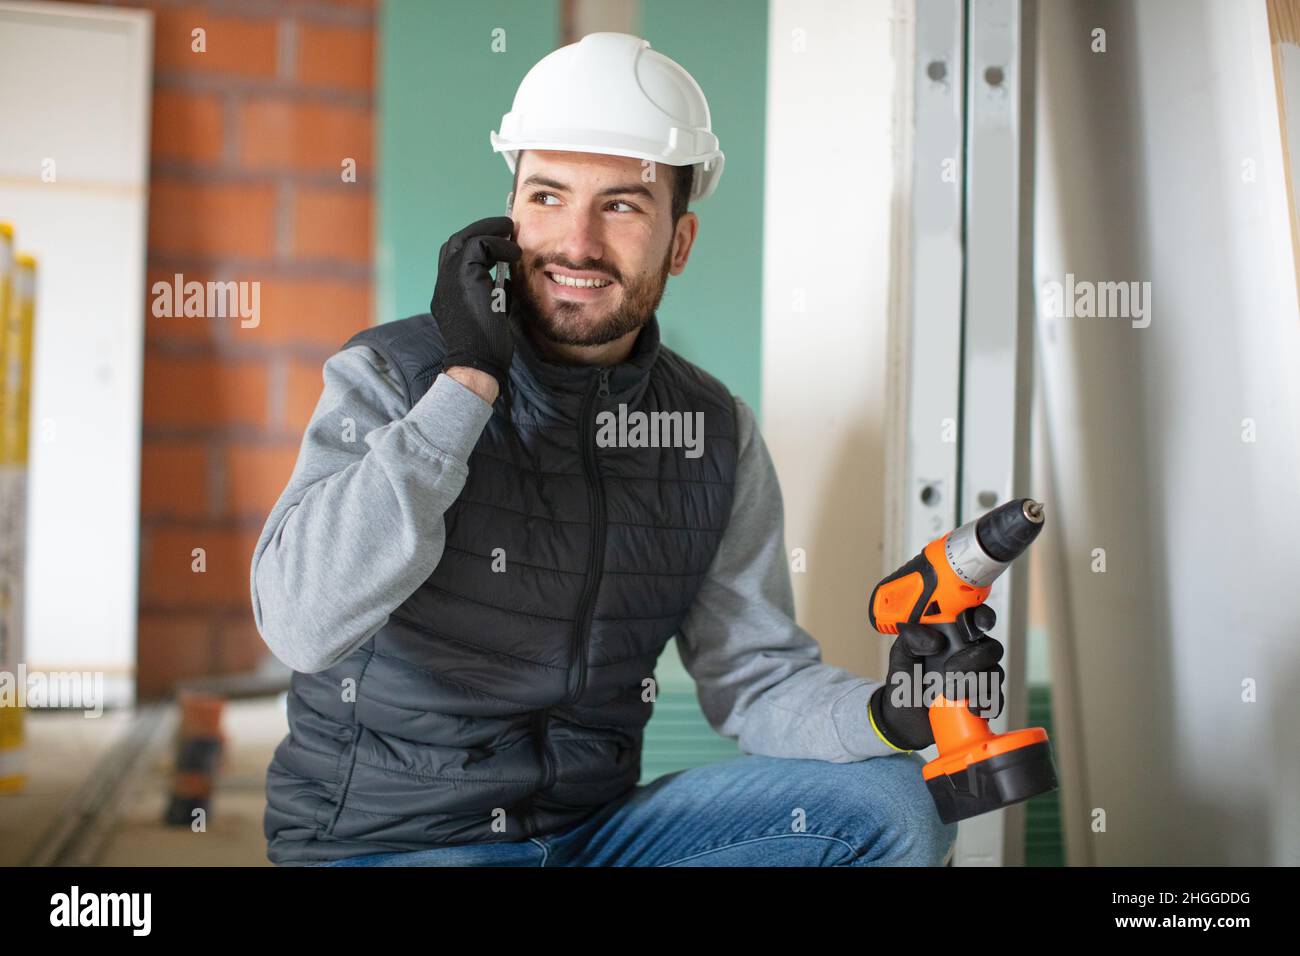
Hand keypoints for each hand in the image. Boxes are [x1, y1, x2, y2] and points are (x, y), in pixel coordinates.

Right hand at [430, 216, 520, 395]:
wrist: (479, 364)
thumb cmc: (488, 348)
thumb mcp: (492, 314)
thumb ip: (496, 293)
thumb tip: (510, 277)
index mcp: (447, 294)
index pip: (454, 259)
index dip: (476, 246)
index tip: (499, 246)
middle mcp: (443, 284)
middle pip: (455, 243)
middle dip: (480, 230)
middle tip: (504, 227)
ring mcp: (449, 279)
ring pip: (464, 239)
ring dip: (489, 231)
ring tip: (510, 230)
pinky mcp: (463, 277)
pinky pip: (480, 246)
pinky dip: (498, 245)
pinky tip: (514, 254)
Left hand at [868, 605, 1004, 750]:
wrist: (904, 722)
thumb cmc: (905, 684)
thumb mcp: (901, 658)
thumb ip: (911, 640)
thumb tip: (934, 639)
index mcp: (952, 638)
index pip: (975, 619)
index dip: (982, 617)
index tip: (978, 625)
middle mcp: (970, 655)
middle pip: (992, 648)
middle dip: (975, 659)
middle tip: (950, 671)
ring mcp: (979, 679)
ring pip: (996, 674)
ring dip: (975, 685)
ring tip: (949, 694)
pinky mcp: (982, 702)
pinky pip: (996, 700)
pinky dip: (985, 704)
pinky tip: (969, 708)